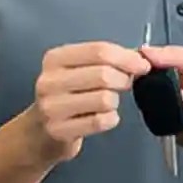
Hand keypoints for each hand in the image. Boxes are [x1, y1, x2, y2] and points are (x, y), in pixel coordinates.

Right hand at [26, 42, 151, 164]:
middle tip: (125, 84)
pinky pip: (100, 121)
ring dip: (115, 101)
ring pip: (104, 99)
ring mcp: (52, 107)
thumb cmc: (68, 95)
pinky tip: (104, 117)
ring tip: (108, 102)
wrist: (40, 132)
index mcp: (55, 58)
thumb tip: (141, 56)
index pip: (99, 51)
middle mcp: (49, 80)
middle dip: (123, 79)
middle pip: (103, 74)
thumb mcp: (79, 69)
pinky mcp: (59, 130)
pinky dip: (110, 119)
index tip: (142, 64)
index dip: (127, 57)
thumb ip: (107, 59)